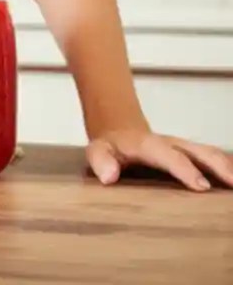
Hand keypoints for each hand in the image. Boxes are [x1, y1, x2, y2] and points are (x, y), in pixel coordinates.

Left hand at [86, 129, 232, 191]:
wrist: (119, 131)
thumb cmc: (110, 147)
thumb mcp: (97, 151)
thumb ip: (101, 161)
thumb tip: (109, 176)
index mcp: (148, 144)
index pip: (169, 156)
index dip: (185, 170)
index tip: (201, 186)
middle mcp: (171, 143)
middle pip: (199, 151)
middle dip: (218, 166)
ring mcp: (184, 147)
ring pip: (211, 154)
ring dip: (228, 167)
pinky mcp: (192, 154)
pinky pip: (214, 159)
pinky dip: (227, 168)